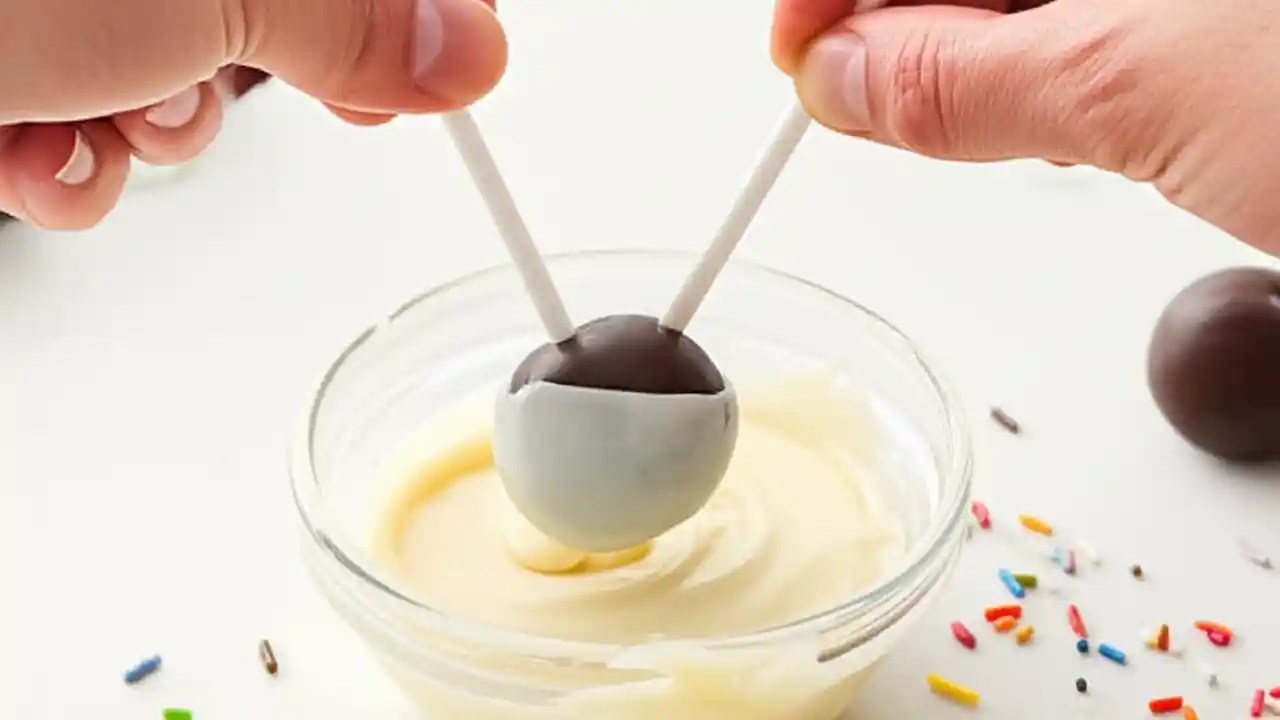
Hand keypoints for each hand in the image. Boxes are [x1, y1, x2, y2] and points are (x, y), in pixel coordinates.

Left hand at [0, 0, 505, 229]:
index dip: (419, 12)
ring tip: (107, 112)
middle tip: (293, 94)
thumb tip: (468, 50)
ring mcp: (76, 12)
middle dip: (268, 76)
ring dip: (155, 130)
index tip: (444, 69)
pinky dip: (74, 163)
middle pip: (276, 19)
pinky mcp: (16, 64)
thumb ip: (354, 16)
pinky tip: (36, 147)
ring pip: (172, 82)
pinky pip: (84, 128)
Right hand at [772, 0, 1279, 255]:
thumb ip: (968, 76)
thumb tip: (842, 77)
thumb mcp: (1137, 80)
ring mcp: (1165, 12)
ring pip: (1012, 22)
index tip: (794, 54)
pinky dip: (1036, 97)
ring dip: (963, 70)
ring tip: (960, 121)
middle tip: (852, 99)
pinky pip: (1075, 56)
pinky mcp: (1194, 55)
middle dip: (892, 29)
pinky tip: (1048, 125)